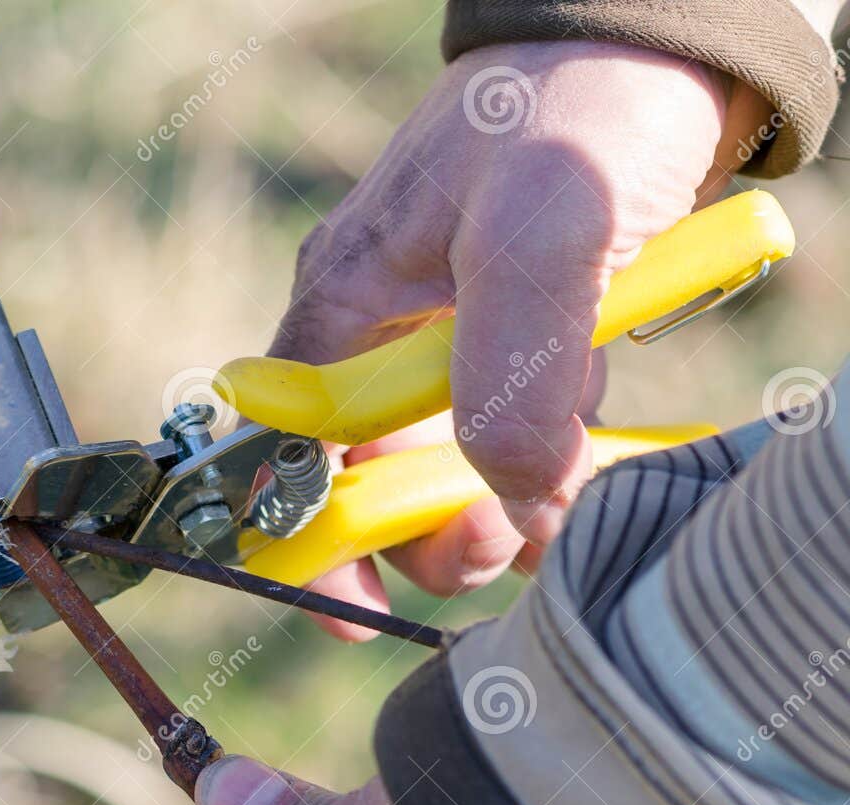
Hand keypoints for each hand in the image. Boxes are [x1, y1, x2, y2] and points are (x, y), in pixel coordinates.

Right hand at [273, 41, 769, 640]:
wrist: (654, 43)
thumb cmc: (578, 114)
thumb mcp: (542, 230)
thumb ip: (513, 367)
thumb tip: (514, 498)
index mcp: (343, 309)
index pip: (291, 451)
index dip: (309, 535)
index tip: (347, 608)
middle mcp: (379, 334)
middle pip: (377, 480)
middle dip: (441, 525)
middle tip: (516, 528)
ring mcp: (447, 339)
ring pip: (454, 467)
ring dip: (510, 499)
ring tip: (573, 487)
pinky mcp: (511, 337)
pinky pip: (518, 428)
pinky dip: (554, 457)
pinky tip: (592, 440)